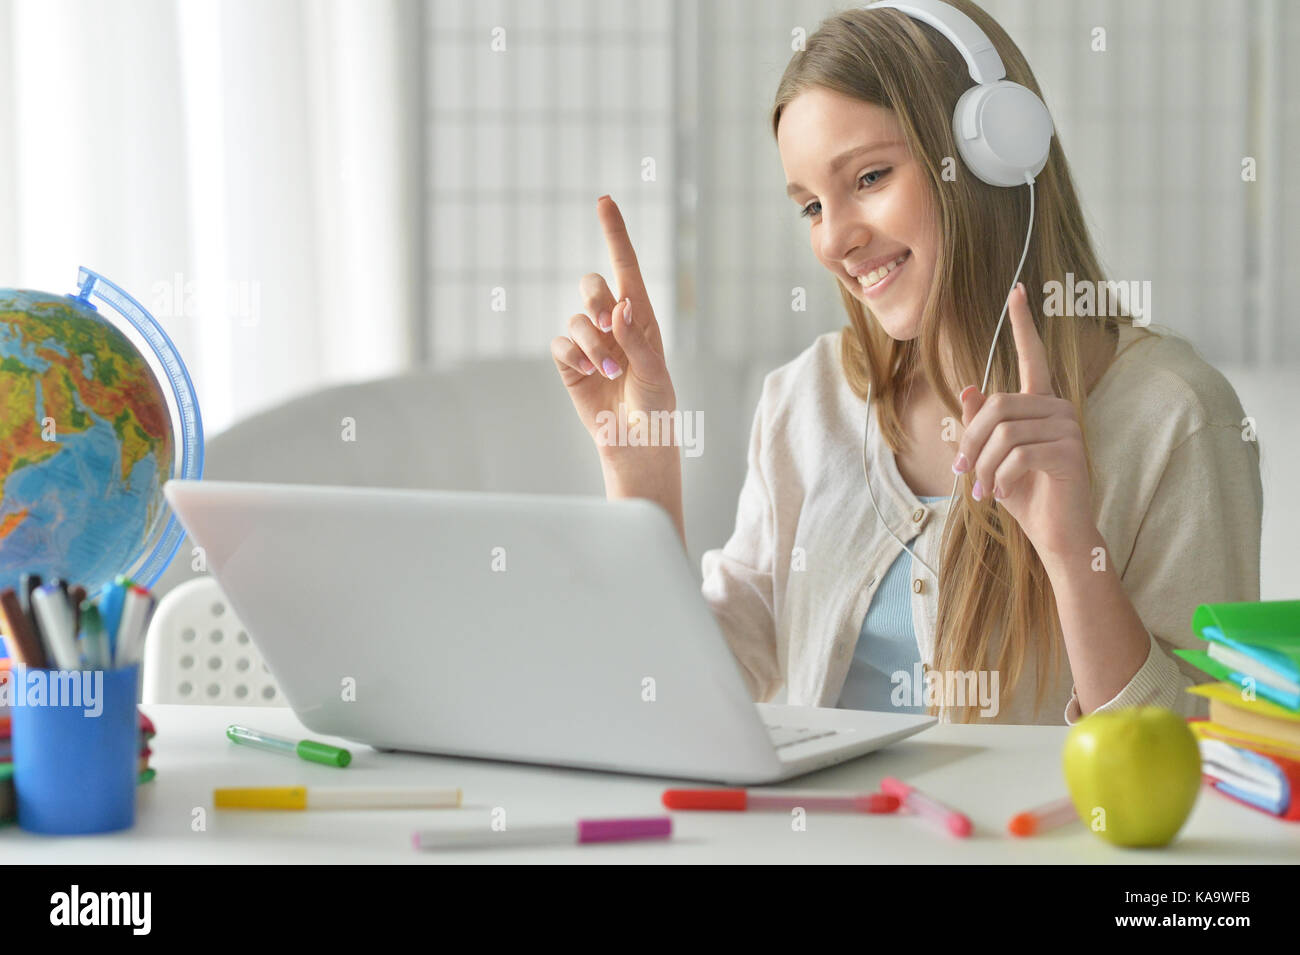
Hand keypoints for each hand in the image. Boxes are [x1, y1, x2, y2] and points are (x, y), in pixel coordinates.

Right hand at [550, 195, 676, 463]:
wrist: (636, 442)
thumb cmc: (656, 407)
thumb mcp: (655, 373)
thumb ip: (637, 340)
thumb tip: (621, 305)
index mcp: (641, 318)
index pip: (626, 268)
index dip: (615, 234)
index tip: (604, 200)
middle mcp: (613, 324)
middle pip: (593, 285)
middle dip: (597, 300)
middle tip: (610, 325)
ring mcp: (589, 343)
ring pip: (577, 318)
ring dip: (592, 344)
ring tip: (609, 372)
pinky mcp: (569, 364)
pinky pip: (560, 343)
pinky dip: (573, 355)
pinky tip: (588, 374)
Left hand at [951, 282, 1095, 562]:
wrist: (1056, 533)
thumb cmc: (1025, 493)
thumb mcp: (993, 457)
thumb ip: (982, 424)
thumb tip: (969, 388)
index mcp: (1042, 404)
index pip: (1034, 356)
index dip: (1023, 325)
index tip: (1017, 291)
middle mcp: (1059, 408)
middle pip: (996, 406)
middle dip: (971, 442)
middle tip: (964, 473)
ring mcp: (1068, 428)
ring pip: (1002, 433)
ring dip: (982, 466)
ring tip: (981, 490)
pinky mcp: (1070, 453)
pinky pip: (1017, 456)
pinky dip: (999, 478)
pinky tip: (1000, 494)